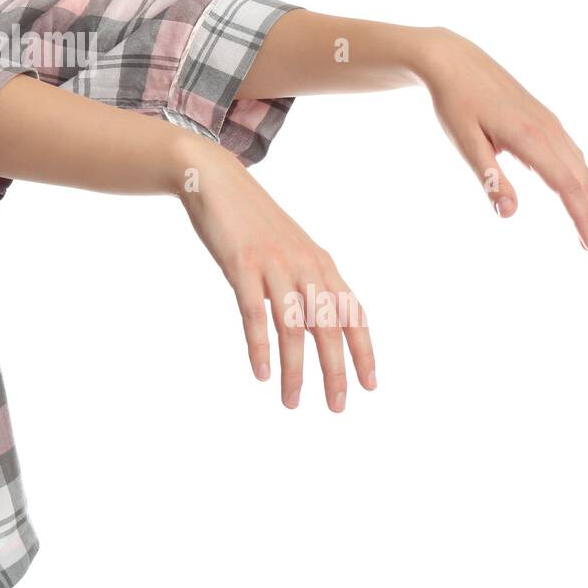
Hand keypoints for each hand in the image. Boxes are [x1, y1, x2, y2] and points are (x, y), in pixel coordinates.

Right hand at [172, 136, 374, 410]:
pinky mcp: (242, 265)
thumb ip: (305, 279)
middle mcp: (304, 264)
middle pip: (329, 326)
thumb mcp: (288, 248)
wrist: (217, 180)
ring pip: (294, 326)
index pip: (352, 312)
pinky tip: (261, 372)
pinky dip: (260, 345)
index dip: (364, 350)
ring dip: (295, 369)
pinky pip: (255, 312)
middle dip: (335, 370)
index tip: (370, 386)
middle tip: (338, 406)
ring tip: (293, 401)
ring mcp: (274, 264)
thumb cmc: (251, 220)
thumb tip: (317, 320)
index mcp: (320, 263)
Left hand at [417, 28, 587, 259]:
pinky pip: (572, 156)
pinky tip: (581, 197)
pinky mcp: (545, 120)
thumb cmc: (454, 101)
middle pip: (583, 182)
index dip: (584, 219)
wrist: (454, 60)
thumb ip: (488, 175)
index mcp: (529, 137)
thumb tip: (509, 213)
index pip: (568, 187)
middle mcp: (548, 130)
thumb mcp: (463, 139)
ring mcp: (550, 123)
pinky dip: (582, 182)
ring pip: (581, 169)